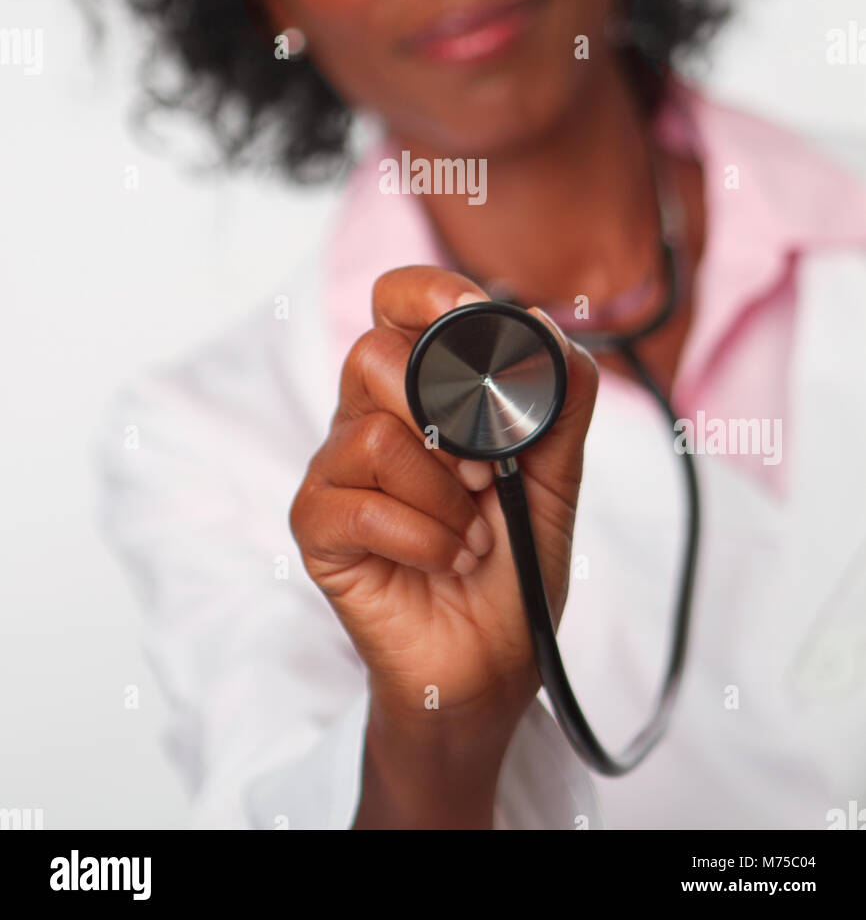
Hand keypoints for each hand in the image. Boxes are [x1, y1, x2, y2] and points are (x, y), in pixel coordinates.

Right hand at [290, 264, 597, 743]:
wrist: (494, 663)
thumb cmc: (514, 564)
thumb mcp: (557, 477)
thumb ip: (560, 404)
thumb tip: (549, 331)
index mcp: (419, 391)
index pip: (394, 303)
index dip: (425, 292)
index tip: (473, 311)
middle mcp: (368, 419)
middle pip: (372, 355)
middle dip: (446, 414)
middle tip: (486, 473)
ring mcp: (336, 473)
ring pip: (373, 435)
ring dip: (445, 497)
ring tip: (473, 535)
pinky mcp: (318, 529)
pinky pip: (358, 506)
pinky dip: (422, 538)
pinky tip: (448, 561)